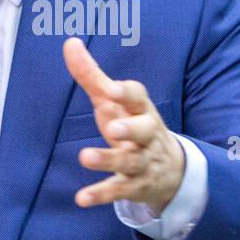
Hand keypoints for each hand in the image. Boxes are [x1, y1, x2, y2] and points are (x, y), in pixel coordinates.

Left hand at [61, 37, 184, 212]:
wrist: (169, 170)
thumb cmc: (132, 125)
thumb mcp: (113, 101)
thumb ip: (91, 75)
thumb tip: (69, 42)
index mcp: (140, 110)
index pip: (139, 97)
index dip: (127, 93)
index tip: (113, 88)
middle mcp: (146, 135)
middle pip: (144, 130)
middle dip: (130, 128)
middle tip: (112, 127)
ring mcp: (142, 161)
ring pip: (129, 161)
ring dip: (108, 159)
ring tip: (85, 157)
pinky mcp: (134, 186)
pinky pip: (118, 190)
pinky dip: (101, 194)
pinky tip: (81, 198)